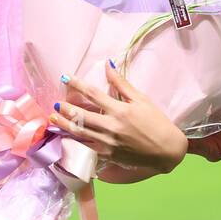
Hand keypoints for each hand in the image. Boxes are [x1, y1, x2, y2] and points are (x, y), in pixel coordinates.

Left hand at [50, 64, 186, 172]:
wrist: (166, 150)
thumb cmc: (157, 122)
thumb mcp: (141, 99)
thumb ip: (122, 84)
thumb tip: (108, 64)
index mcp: (120, 110)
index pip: (93, 94)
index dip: (77, 84)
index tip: (65, 77)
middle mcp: (111, 126)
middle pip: (81, 115)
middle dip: (66, 108)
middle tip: (55, 102)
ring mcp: (108, 142)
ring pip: (80, 132)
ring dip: (64, 124)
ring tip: (53, 118)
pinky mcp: (108, 155)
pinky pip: (86, 147)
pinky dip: (75, 141)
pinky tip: (66, 136)